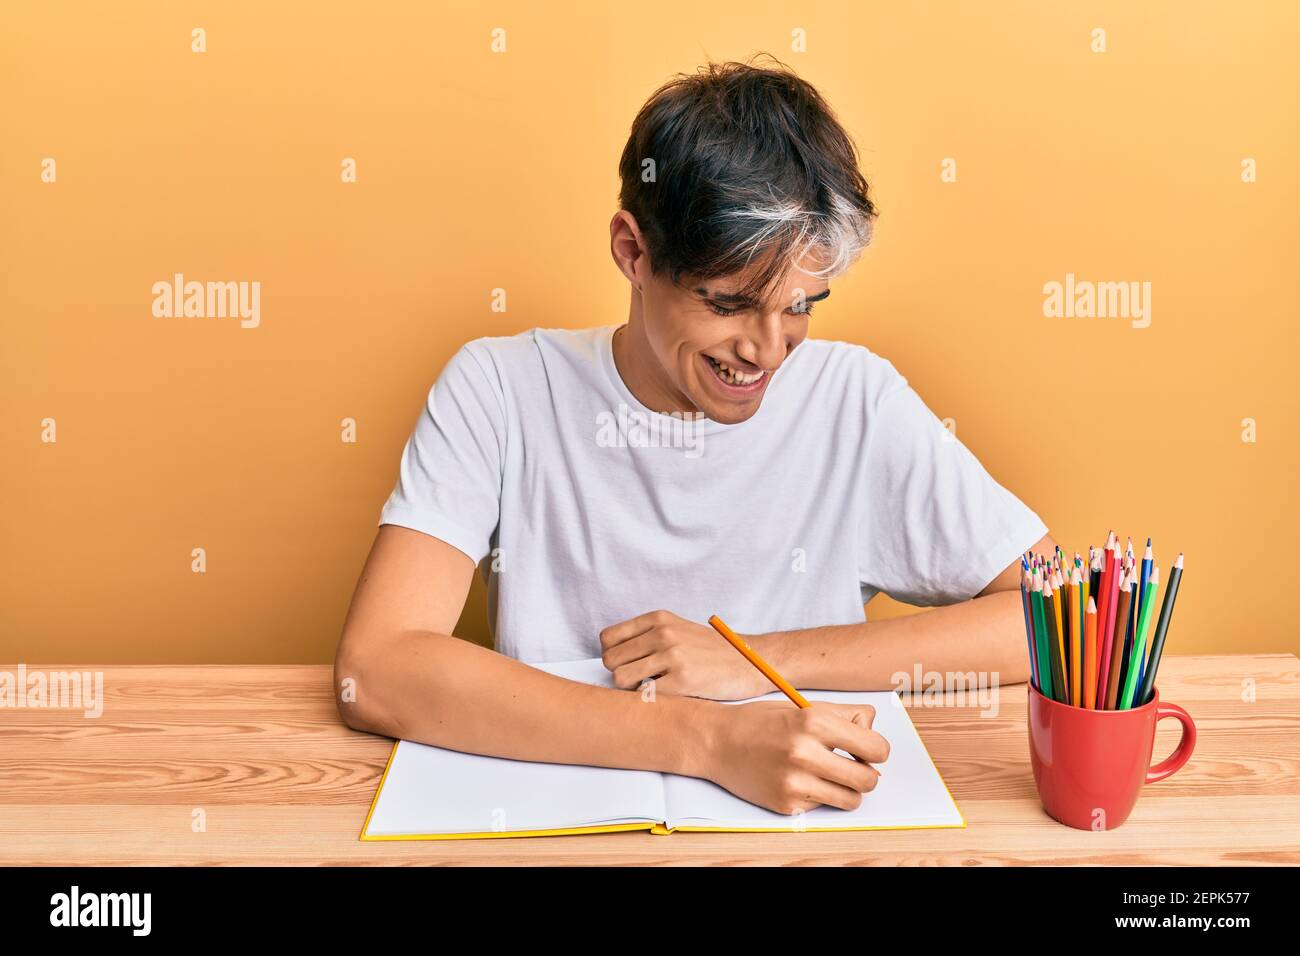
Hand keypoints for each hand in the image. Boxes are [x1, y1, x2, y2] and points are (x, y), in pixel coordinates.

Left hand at [599, 609, 771, 699]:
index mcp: (659, 618)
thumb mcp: (679, 628)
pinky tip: (667, 696)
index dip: (612, 655)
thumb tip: (611, 656)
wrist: (750, 661)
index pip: (608, 638)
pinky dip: (650, 700)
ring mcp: (673, 656)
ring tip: (652, 689)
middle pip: (610, 660)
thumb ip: (647, 636)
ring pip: (620, 678)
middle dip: (620, 673)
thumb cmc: (712, 650)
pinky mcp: (683, 681)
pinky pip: (644, 695)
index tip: (626, 664)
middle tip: (640, 680)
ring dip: (631, 689)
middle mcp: (663, 633)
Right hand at [702, 700, 888, 814]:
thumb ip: (845, 715)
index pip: (877, 748)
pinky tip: (798, 780)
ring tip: (828, 775)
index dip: (876, 749)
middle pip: (868, 779)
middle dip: (866, 774)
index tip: (867, 750)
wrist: (717, 741)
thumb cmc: (763, 722)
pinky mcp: (786, 804)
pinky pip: (822, 807)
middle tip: (852, 766)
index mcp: (815, 722)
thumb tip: (873, 732)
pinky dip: (817, 795)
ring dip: (846, 789)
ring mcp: (795, 783)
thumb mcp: (804, 707)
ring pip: (851, 800)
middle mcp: (805, 753)